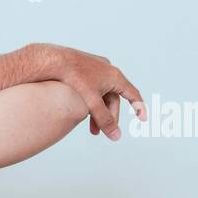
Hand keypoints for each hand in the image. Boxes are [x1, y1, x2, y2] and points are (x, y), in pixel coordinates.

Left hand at [28, 43, 146, 139]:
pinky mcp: (86, 68)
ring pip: (102, 94)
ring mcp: (97, 68)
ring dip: (98, 111)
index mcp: (115, 77)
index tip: (142, 119)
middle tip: (101, 131)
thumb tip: (116, 136)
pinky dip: (91, 101)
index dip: (138, 107)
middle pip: (113, 98)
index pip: (132, 94)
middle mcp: (109, 70)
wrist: (55, 61)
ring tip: (91, 128)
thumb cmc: (74, 79)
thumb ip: (104, 120)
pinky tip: (82, 110)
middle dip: (108, 116)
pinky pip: (94, 88)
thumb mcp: (91, 103)